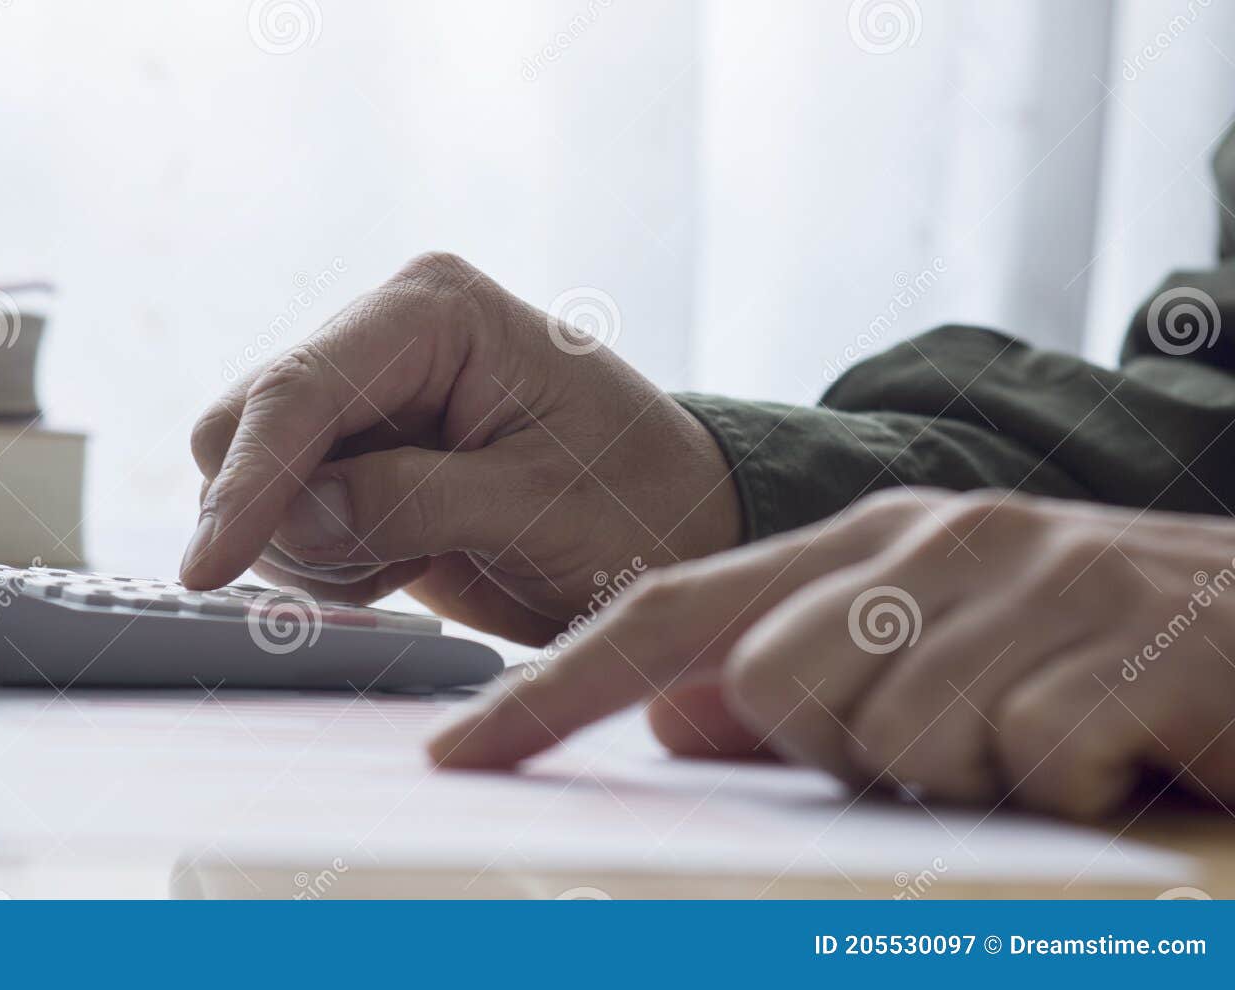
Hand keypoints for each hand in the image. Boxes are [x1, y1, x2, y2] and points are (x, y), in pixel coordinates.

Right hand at [183, 253, 741, 642]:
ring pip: (252, 483)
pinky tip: (412, 560)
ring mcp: (361, 404)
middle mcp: (380, 341)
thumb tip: (289, 516)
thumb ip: (406, 503)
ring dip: (315, 549)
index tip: (208, 568)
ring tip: (424, 555)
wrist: (672, 533)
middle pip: (243, 426)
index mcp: (433, 312)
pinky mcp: (355, 463)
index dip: (245, 481)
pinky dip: (329, 564)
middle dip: (282, 515)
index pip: (298, 391)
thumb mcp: (535, 505)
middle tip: (380, 567)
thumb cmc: (634, 502)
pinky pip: (286, 523)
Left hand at [429, 489, 1234, 818]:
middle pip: (779, 687)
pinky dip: (1066, 780)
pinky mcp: (1124, 639)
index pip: (668, 609)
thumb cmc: (1089, 650)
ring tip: (1045, 736)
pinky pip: (1027, 759)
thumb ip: (802, 680)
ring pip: (898, 736)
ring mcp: (1030, 579)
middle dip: (851, 747)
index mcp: (864, 540)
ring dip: (968, 772)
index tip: (458, 750)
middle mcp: (929, 539)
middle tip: (961, 737)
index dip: (557, 685)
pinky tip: (1116, 745)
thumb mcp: (935, 651)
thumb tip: (673, 716)